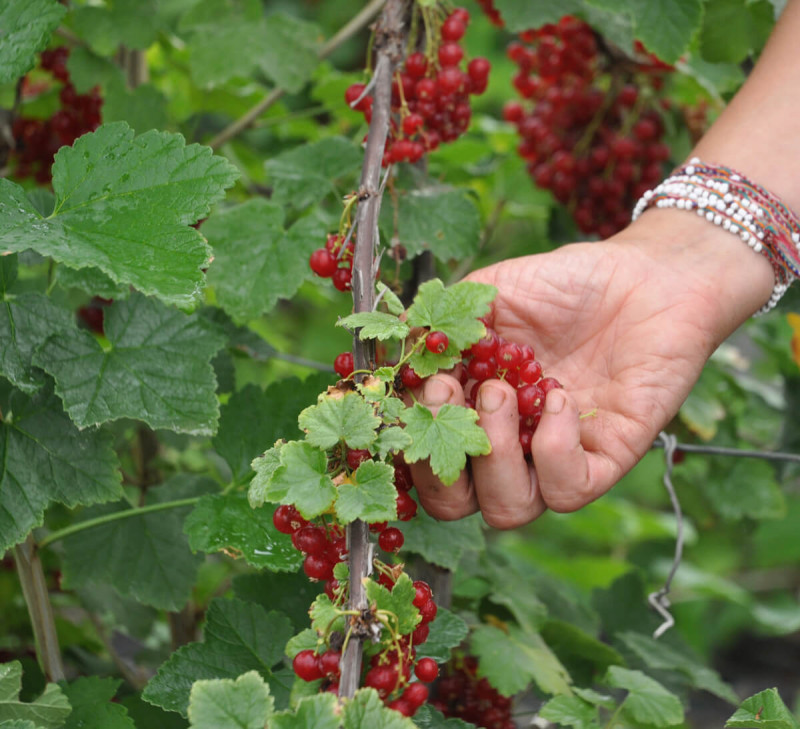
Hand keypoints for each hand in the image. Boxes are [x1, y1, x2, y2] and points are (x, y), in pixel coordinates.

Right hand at [408, 214, 771, 527]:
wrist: (643, 275)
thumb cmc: (563, 283)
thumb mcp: (487, 294)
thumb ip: (440, 328)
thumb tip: (395, 361)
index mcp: (471, 409)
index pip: (423, 454)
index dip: (410, 435)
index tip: (423, 384)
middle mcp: (508, 443)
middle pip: (454, 503)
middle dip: (441, 461)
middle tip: (451, 396)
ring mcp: (554, 456)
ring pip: (508, 508)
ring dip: (495, 456)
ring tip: (503, 391)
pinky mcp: (606, 459)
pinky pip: (568, 490)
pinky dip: (554, 449)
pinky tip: (557, 396)